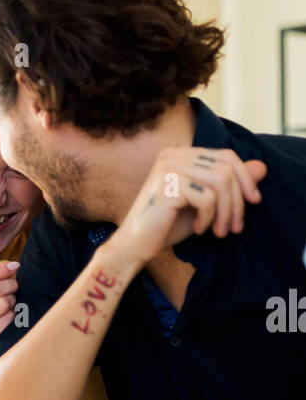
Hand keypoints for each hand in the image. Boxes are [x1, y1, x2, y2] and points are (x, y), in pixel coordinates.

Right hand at [112, 147, 266, 270]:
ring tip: (220, 232)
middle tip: (235, 227)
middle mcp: (174, 154)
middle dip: (237, 200)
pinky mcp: (168, 184)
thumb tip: (262, 167)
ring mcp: (170, 167)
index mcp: (181, 154)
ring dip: (226, 212)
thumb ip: (231, 185)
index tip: (254, 203)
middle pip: (227, 168)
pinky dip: (209, 218)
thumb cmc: (167, 226)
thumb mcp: (206, 204)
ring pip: (221, 182)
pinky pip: (207, 197)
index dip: (246, 178)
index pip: (227, 156)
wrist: (135, 246)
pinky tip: (200, 229)